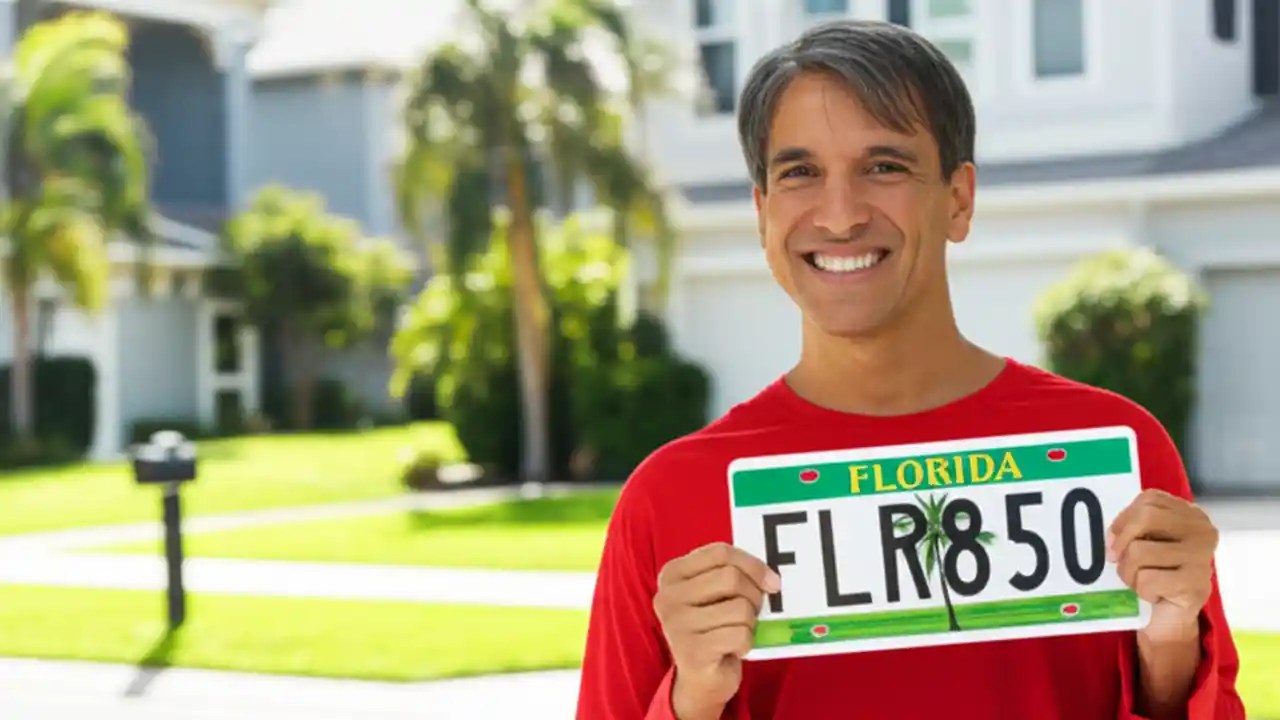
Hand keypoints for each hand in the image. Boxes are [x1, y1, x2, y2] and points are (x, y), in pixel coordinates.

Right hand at [653, 542, 780, 719]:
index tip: (771, 581)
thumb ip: (732, 574)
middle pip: (730, 578)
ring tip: (737, 632)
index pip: (719, 552)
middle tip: (753, 611)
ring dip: (750, 623)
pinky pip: (740, 635)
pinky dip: (746, 643)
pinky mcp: (692, 652)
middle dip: (754, 595)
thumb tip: (771, 579)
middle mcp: (667, 597)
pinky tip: (734, 649)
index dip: (752, 564)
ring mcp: (677, 625)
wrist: (699, 680)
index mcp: (672, 574)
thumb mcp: (714, 594)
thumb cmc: (712, 628)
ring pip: (739, 608)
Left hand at [1108, 489, 1218, 642]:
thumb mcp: (1145, 540)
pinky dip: (1141, 590)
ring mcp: (1202, 558)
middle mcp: (1202, 531)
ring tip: (1141, 581)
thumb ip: (1133, 526)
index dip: (1123, 518)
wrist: (1171, 616)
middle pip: (1145, 518)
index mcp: (1191, 514)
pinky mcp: (1196, 586)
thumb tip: (1111, 537)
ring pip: (1140, 552)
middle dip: (1122, 542)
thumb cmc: (1156, 572)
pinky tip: (1155, 595)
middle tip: (1117, 560)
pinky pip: (1147, 580)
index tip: (1115, 538)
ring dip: (1129, 572)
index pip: (1149, 499)